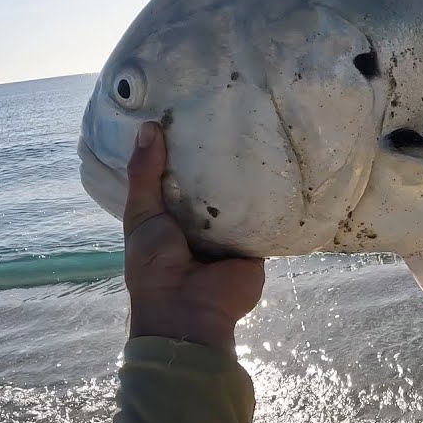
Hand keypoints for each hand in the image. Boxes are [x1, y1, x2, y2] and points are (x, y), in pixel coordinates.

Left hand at [123, 121, 264, 354]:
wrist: (190, 309)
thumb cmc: (155, 264)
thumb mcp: (141, 215)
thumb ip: (144, 175)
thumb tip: (149, 126)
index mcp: (170, 216)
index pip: (177, 175)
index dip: (181, 149)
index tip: (190, 113)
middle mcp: (201, 221)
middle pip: (210, 183)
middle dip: (217, 157)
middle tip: (229, 114)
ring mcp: (230, 232)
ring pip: (239, 196)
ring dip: (245, 174)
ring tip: (258, 130)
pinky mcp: (256, 240)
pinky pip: (264, 214)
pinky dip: (270, 197)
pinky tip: (280, 165)